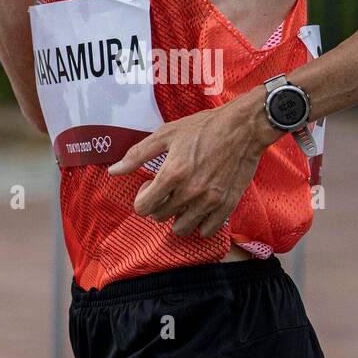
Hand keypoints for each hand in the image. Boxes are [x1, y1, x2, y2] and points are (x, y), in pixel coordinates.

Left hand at [107, 93, 275, 238]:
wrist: (243, 127)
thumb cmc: (204, 127)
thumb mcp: (167, 134)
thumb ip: (137, 154)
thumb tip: (113, 171)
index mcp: (173, 173)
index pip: (143, 207)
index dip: (142, 197)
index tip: (150, 185)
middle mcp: (190, 192)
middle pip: (160, 217)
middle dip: (159, 204)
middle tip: (168, 188)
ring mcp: (210, 201)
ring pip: (182, 229)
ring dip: (177, 217)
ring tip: (183, 199)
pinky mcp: (227, 205)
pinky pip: (206, 231)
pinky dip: (200, 224)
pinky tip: (200, 207)